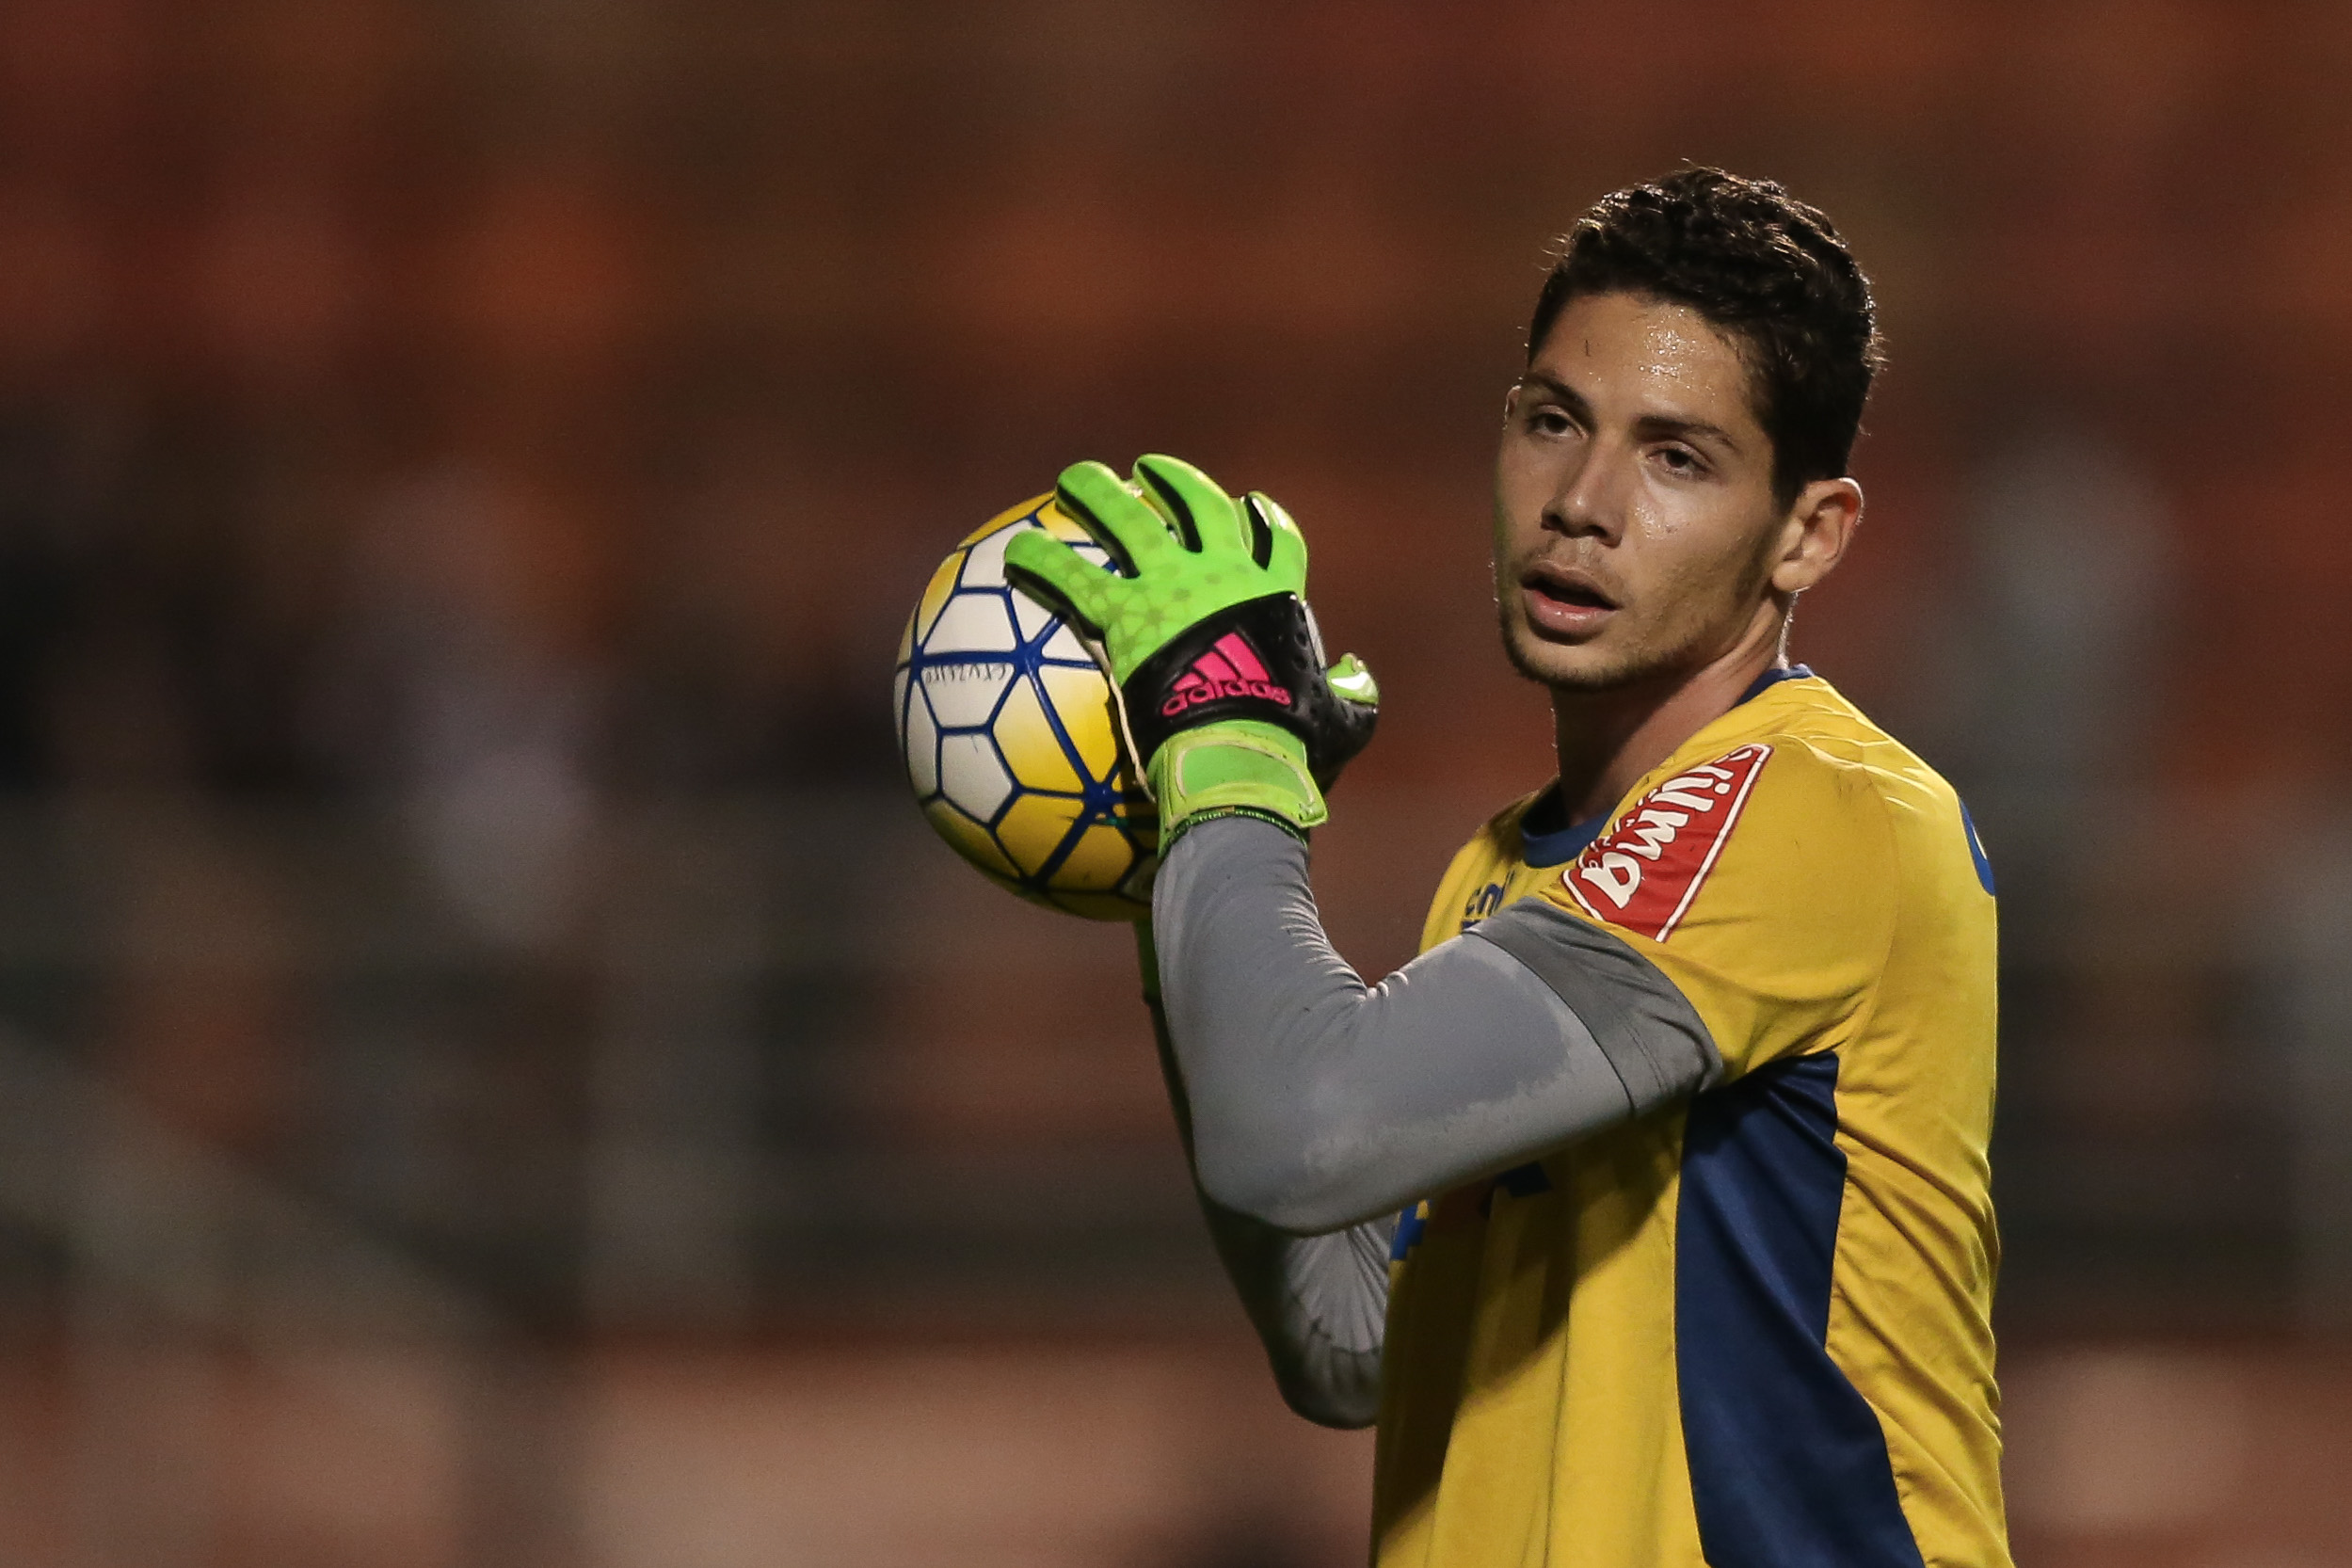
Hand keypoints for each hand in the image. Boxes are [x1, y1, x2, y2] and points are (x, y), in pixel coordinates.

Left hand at [1005, 455, 1377, 843]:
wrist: (1238, 748)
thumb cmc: (1290, 743)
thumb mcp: (1340, 720)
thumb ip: (1353, 693)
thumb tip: (1359, 675)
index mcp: (1273, 595)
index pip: (1274, 541)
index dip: (1262, 520)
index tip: (1247, 505)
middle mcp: (1222, 575)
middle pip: (1197, 507)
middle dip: (1172, 480)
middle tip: (1149, 470)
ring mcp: (1171, 587)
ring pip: (1129, 521)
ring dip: (1099, 494)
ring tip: (1076, 479)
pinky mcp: (1125, 614)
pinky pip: (1072, 579)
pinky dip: (1043, 562)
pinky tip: (1013, 552)